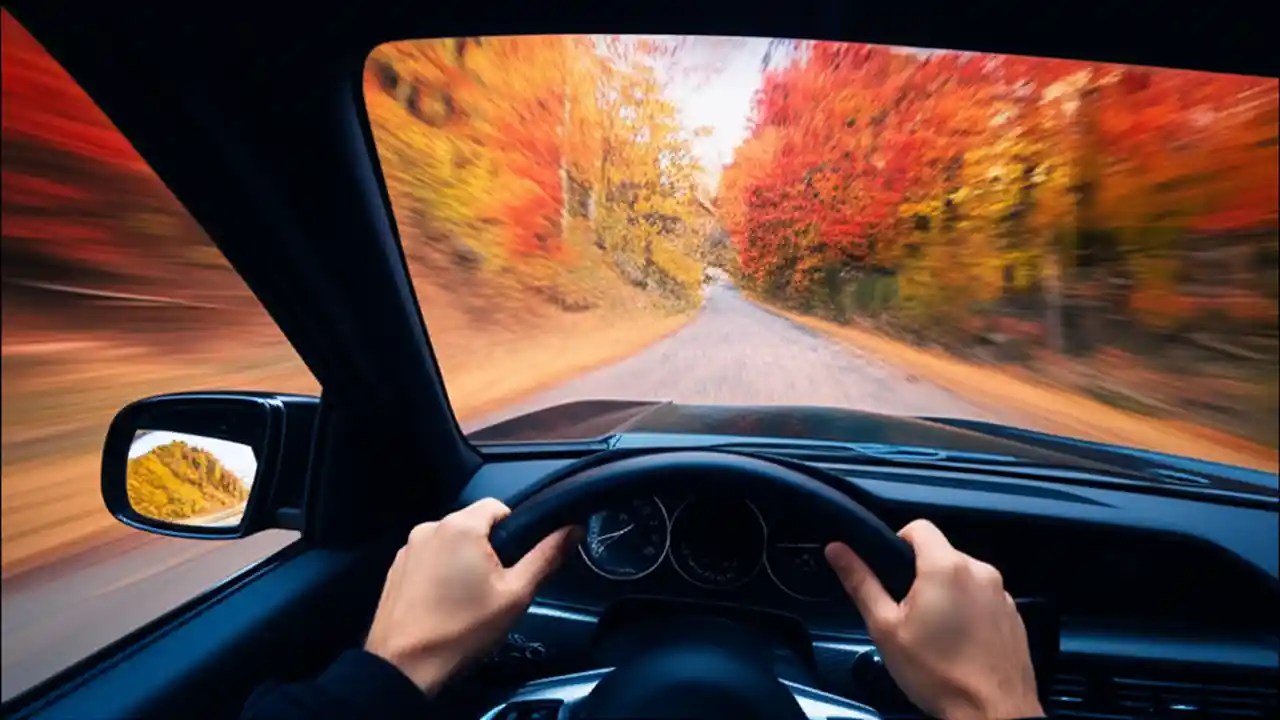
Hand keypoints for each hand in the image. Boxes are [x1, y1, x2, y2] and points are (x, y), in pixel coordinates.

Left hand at [364, 498, 576, 694]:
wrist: (404, 667)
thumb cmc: (463, 629)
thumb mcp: (515, 595)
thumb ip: (546, 557)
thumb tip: (573, 529)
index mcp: (460, 526)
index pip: (499, 505)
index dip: (515, 529)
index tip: (517, 561)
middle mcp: (429, 527)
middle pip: (473, 524)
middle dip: (489, 548)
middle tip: (497, 586)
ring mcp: (407, 548)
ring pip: (450, 542)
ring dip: (463, 559)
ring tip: (469, 598)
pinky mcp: (395, 568)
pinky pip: (429, 558)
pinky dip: (440, 572)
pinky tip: (444, 602)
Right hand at [825, 520, 1041, 719]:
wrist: (992, 713)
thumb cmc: (940, 675)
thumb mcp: (886, 628)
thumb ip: (861, 582)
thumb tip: (838, 551)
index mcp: (945, 567)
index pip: (918, 527)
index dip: (897, 543)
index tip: (891, 572)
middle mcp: (979, 572)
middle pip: (940, 553)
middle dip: (920, 576)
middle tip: (908, 614)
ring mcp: (1001, 593)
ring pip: (962, 577)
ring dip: (945, 594)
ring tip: (934, 634)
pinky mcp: (1013, 614)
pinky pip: (982, 598)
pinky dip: (968, 611)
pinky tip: (958, 642)